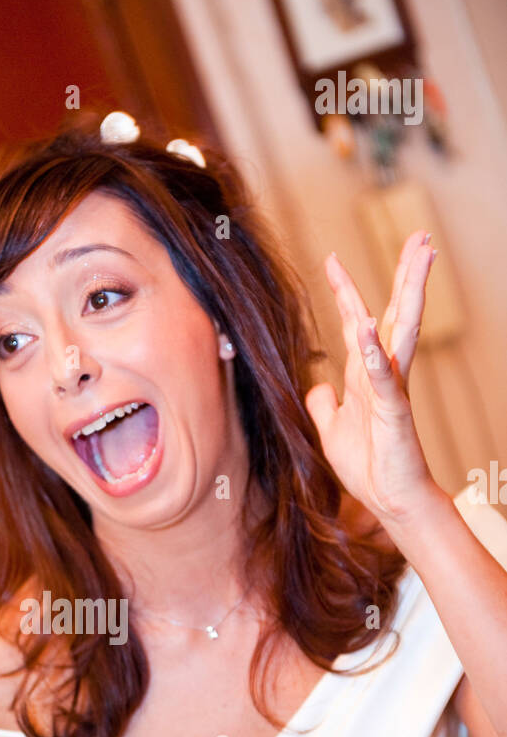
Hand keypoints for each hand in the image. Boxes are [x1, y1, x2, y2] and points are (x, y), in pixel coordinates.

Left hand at [305, 230, 439, 528]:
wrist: (388, 500)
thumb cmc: (368, 467)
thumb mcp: (331, 431)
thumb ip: (323, 406)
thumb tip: (317, 387)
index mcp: (365, 375)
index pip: (357, 323)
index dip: (345, 291)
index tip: (333, 259)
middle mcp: (382, 373)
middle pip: (394, 312)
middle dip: (404, 274)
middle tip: (418, 237)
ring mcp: (391, 389)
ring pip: (401, 331)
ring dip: (410, 293)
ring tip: (420, 257)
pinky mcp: (394, 411)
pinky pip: (383, 378)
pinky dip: (374, 354)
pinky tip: (369, 330)